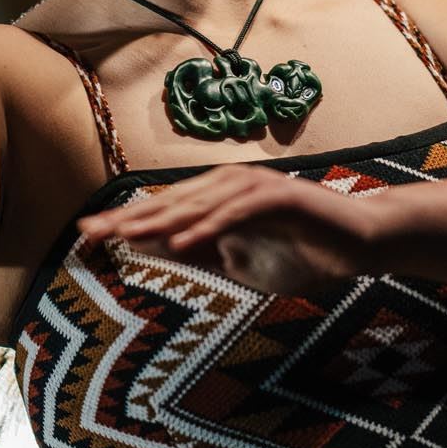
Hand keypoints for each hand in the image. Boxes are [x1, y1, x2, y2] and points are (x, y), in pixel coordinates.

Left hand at [78, 166, 375, 295]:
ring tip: (123, 236)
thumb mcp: (242, 263)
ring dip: (159, 221)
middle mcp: (230, 184)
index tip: (85, 234)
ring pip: (198, 205)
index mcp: (218, 199)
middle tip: (88, 232)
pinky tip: (181, 242)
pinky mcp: (280, 197)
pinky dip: (208, 228)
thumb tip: (156, 248)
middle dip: (127, 218)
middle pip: (170, 204)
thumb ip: (203, 252)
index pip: (164, 212)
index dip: (124, 221)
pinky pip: (236, 215)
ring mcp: (255, 187)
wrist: (361, 245)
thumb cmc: (303, 253)